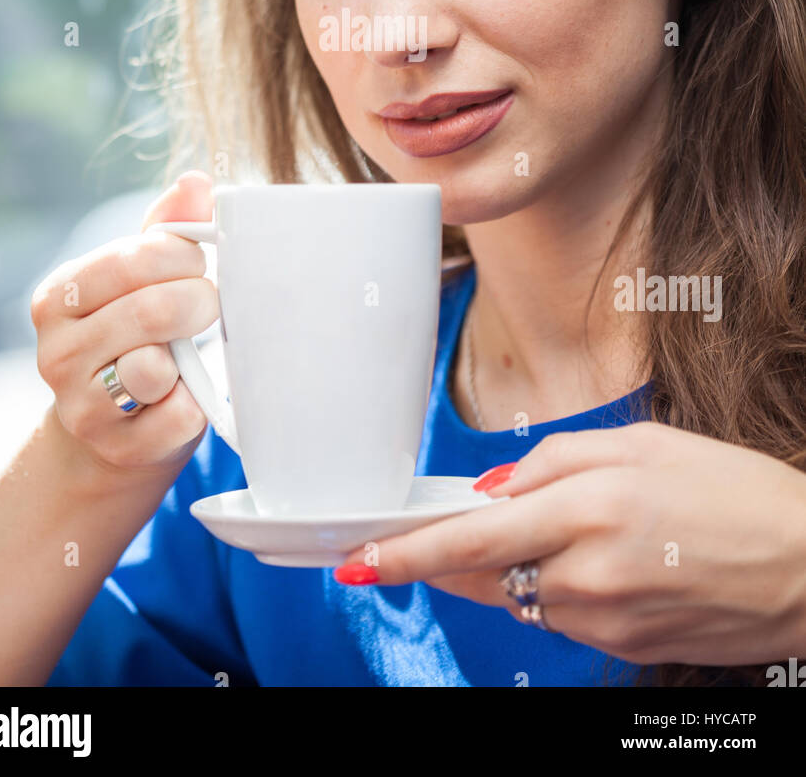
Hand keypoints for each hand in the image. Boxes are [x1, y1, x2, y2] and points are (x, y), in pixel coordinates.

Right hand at [32, 171, 217, 480]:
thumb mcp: (141, 279)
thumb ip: (167, 228)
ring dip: (189, 355)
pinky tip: (187, 392)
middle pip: (148, 311)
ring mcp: (82, 406)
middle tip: (211, 305)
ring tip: (189, 350)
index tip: (199, 264)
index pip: (132, 260)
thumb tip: (196, 182)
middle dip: (198, 302)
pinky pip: (178, 415)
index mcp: (58, 298)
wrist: (115, 429)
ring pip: (153, 368)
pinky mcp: (118, 448)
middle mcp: (57, 353)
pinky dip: (197, 401)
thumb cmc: (137, 335)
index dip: (183, 256)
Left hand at [333, 422, 805, 665]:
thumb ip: (554, 460)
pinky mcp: (621, 649)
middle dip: (451, 556)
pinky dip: (558, 586)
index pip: (470, 539)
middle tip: (432, 533)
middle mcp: (587, 576)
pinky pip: (561, 616)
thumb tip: (492, 490)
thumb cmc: (734, 492)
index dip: (406, 554)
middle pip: (484, 575)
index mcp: (589, 510)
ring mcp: (604, 623)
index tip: (358, 561)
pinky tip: (606, 559)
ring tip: (574, 528)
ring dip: (517, 564)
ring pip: (522, 595)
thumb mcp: (642, 443)